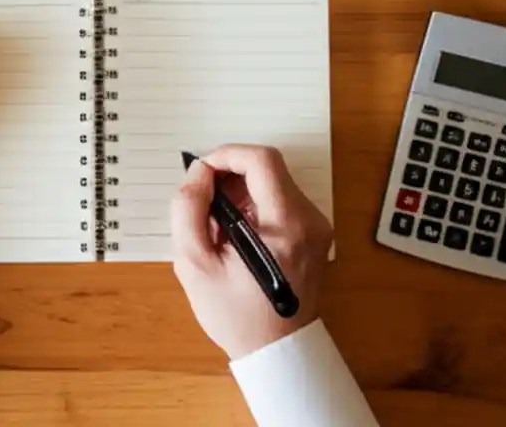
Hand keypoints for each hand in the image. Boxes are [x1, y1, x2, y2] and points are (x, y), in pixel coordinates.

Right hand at [170, 144, 332, 359]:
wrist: (277, 351)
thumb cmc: (235, 315)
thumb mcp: (194, 263)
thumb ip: (189, 209)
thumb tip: (198, 173)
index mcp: (286, 226)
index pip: (261, 161)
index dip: (225, 155)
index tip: (200, 171)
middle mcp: (310, 220)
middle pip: (267, 169)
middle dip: (228, 177)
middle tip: (202, 206)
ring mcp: (316, 227)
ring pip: (272, 183)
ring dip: (238, 193)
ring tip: (216, 227)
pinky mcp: (313, 234)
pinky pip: (279, 201)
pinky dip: (252, 206)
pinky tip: (235, 235)